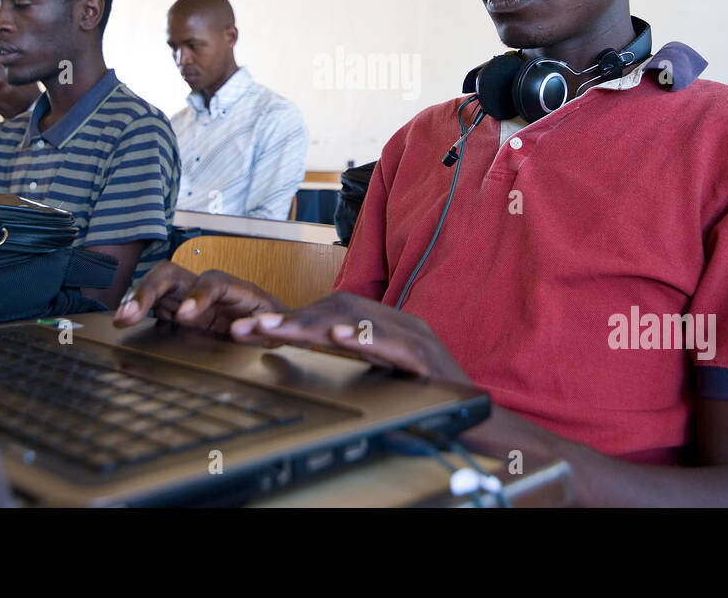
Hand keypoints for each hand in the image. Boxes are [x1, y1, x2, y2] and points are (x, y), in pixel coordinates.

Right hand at [112, 259, 284, 334]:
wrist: (269, 329)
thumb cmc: (274, 325)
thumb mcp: (279, 328)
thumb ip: (262, 327)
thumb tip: (240, 329)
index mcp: (235, 289)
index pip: (213, 282)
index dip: (197, 296)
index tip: (184, 316)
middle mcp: (207, 288)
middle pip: (173, 274)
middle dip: (150, 289)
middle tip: (131, 313)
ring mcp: (188, 297)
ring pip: (157, 286)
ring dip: (136, 298)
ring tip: (121, 318)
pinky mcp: (176, 312)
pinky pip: (152, 305)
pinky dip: (136, 310)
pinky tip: (123, 321)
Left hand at [227, 291, 472, 382]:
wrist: (477, 419)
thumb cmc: (428, 399)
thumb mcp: (381, 376)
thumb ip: (350, 360)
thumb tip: (304, 354)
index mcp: (385, 325)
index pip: (331, 309)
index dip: (290, 316)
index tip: (252, 331)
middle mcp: (398, 323)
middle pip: (337, 307)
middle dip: (289, 318)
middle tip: (250, 331)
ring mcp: (413, 336)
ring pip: (356, 318)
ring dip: (312, 323)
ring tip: (278, 329)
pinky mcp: (425, 357)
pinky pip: (391, 342)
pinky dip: (363, 336)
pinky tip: (337, 335)